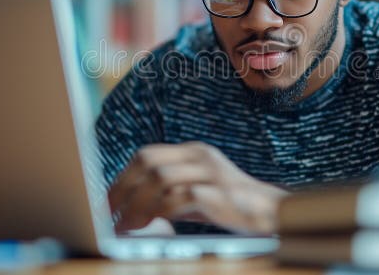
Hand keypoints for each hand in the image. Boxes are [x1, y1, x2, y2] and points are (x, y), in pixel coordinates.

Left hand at [108, 142, 286, 233]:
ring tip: (128, 225)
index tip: (107, 201)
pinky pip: (181, 198)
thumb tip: (127, 207)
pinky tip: (154, 226)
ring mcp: (212, 173)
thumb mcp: (194, 192)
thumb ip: (167, 193)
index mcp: (193, 151)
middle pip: (148, 162)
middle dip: (123, 189)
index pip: (146, 154)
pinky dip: (161, 212)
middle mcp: (201, 156)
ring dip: (138, 204)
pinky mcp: (220, 194)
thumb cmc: (228, 206)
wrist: (271, 214)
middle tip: (109, 214)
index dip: (121, 177)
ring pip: (160, 178)